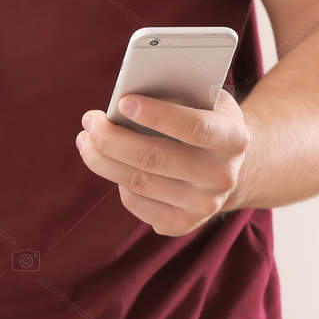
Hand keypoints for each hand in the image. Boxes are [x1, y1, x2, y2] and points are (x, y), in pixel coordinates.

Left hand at [75, 90, 250, 236]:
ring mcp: (203, 206)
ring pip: (137, 182)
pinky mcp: (182, 224)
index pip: (193, 128)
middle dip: (111, 138)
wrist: (227, 168)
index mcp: (233, 139)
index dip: (156, 115)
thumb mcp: (205, 101)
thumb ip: (176, 93)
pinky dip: (117, 181)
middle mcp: (221, 176)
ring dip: (101, 159)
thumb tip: (126, 98)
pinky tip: (110, 164)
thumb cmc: (205, 121)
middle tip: (89, 121)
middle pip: (154, 159)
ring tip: (86, 139)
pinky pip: (135, 202)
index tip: (123, 102)